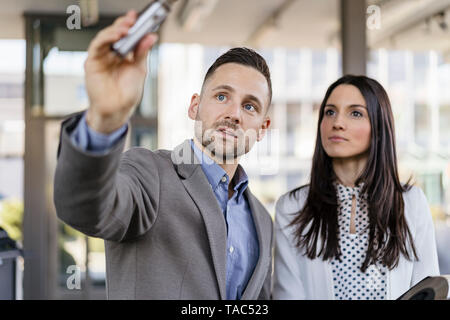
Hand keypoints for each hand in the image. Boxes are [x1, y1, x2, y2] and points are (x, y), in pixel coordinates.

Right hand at [84, 10, 158, 133]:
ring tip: (126, 29)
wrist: (118, 109)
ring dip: (115, 30)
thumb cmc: (127, 92)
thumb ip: (142, 52)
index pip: (126, 35)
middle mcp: (111, 53)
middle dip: (123, 24)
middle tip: (132, 20)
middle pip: (115, 33)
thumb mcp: (139, 69)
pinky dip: (105, 39)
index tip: (137, 16)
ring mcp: (101, 57)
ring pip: (105, 37)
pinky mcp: (92, 62)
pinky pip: (97, 46)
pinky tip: (115, 37)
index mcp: (123, 54)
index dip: (130, 24)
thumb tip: (151, 36)